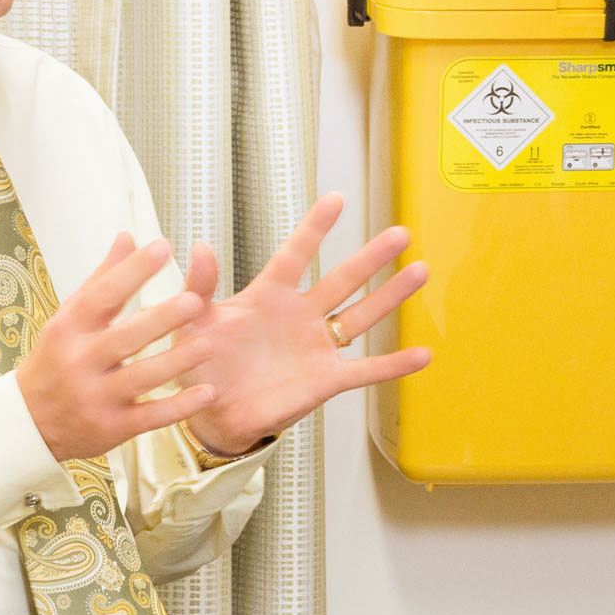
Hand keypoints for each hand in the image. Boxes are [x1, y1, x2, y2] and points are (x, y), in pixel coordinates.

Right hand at [17, 237, 217, 463]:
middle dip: (159, 320)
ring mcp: (96, 397)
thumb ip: (103, 279)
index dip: (132, 271)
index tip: (162, 247)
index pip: (102, 295)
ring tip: (207, 346)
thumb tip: (128, 237)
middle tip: (193, 301)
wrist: (29, 423)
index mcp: (70, 328)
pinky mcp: (112, 427)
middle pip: (124, 338)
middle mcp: (81, 361)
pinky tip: (207, 393)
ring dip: (175, 362)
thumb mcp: (69, 318)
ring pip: (140, 378)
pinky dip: (179, 407)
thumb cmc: (56, 361)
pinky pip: (150, 417)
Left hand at [174, 194, 433, 456]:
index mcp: (268, 297)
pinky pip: (364, 371)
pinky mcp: (325, 380)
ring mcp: (316, 347)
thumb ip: (199, 287)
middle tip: (400, 233)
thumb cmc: (200, 365)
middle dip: (371, 257)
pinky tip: (422, 355)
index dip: (315, 228)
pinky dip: (393, 365)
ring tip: (419, 272)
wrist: (210, 414)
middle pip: (342, 279)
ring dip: (390, 296)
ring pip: (361, 316)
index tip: (336, 200)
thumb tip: (198, 248)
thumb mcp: (193, 323)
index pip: (296, 255)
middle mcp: (299, 317)